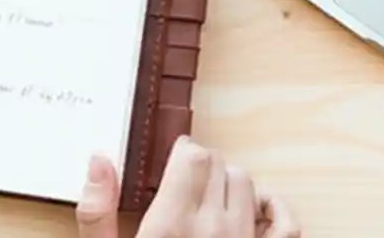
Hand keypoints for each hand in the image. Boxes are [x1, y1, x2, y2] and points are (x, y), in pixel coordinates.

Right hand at [76, 136, 299, 237]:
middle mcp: (214, 230)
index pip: (192, 157)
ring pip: (247, 184)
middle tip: (184, 185)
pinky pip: (286, 221)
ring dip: (229, 184)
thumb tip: (99, 163)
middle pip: (219, 164)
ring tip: (209, 202)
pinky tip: (253, 212)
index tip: (173, 161)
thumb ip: (97, 213)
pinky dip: (273, 209)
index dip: (182, 152)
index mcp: (171, 226)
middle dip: (201, 167)